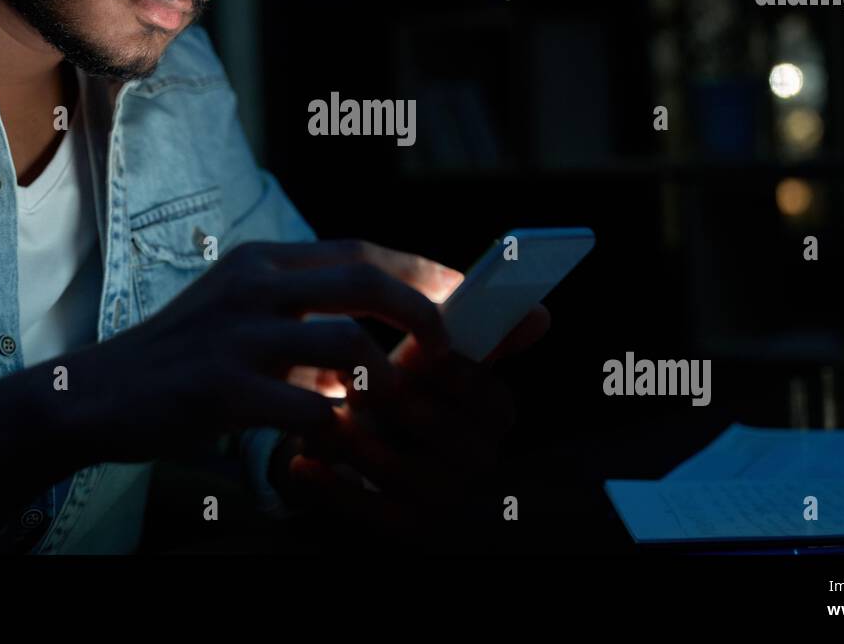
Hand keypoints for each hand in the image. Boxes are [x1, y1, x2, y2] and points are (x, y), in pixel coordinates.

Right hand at [53, 240, 451, 464]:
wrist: (97, 394)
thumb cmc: (181, 358)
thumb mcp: (239, 312)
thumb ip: (300, 314)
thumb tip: (372, 339)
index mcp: (261, 261)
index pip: (359, 251)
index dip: (418, 270)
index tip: (458, 292)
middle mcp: (254, 285)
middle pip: (366, 281)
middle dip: (423, 313)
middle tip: (448, 348)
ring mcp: (237, 335)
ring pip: (347, 344)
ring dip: (386, 379)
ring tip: (394, 404)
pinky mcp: (222, 388)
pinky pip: (307, 407)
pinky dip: (336, 426)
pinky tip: (336, 438)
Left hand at [275, 265, 550, 529]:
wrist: (349, 448)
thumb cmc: (392, 389)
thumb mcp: (424, 359)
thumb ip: (466, 329)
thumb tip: (539, 313)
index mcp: (493, 416)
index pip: (495, 400)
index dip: (456, 377)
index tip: (414, 355)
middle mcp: (480, 462)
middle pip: (455, 440)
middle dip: (403, 408)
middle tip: (356, 386)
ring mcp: (449, 500)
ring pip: (413, 477)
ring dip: (364, 446)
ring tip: (325, 421)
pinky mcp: (412, 530)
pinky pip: (378, 517)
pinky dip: (338, 490)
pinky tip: (303, 463)